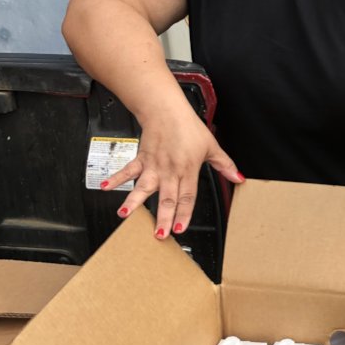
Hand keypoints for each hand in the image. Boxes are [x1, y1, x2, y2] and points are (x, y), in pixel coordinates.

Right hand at [100, 96, 243, 237]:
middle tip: (158, 234)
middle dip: (162, 218)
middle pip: (166, 197)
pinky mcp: (141, 159)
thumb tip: (238, 177)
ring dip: (134, 201)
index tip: (179, 229)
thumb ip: (224, 165)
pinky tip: (106, 187)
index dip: (183, 214)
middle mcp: (169, 170)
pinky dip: (116, 178)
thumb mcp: (212, 146)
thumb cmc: (188, 127)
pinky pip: (128, 170)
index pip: (187, 197)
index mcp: (187, 170)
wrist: (166, 110)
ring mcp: (153, 165)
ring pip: (143, 186)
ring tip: (125, 214)